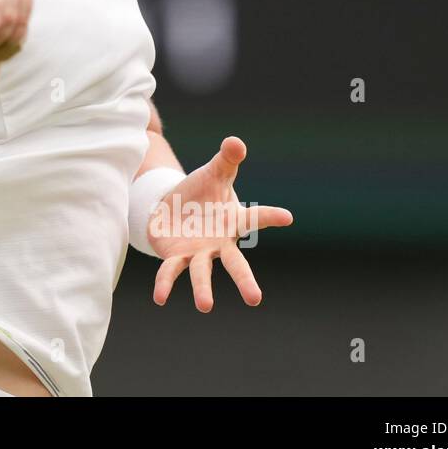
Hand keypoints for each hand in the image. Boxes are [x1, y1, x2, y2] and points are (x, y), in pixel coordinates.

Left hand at [147, 137, 292, 311]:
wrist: (174, 207)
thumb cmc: (201, 192)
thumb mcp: (214, 172)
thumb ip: (226, 160)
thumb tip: (235, 142)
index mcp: (232, 220)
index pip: (253, 217)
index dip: (269, 216)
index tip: (287, 216)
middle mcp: (219, 242)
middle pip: (234, 263)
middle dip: (244, 281)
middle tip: (255, 299)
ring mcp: (197, 252)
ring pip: (201, 272)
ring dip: (203, 288)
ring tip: (205, 306)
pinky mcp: (175, 256)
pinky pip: (170, 271)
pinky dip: (165, 283)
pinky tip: (160, 298)